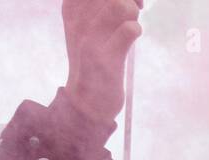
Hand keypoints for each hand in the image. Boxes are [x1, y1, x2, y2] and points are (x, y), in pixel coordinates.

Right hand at [63, 0, 143, 122]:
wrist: (86, 101)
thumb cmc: (94, 59)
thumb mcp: (89, 25)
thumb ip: (102, 5)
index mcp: (72, 7)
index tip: (128, 1)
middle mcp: (78, 20)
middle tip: (134, 11)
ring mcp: (90, 39)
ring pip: (122, 5)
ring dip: (133, 14)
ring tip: (129, 27)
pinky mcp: (105, 58)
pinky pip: (130, 29)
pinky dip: (136, 31)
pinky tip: (132, 40)